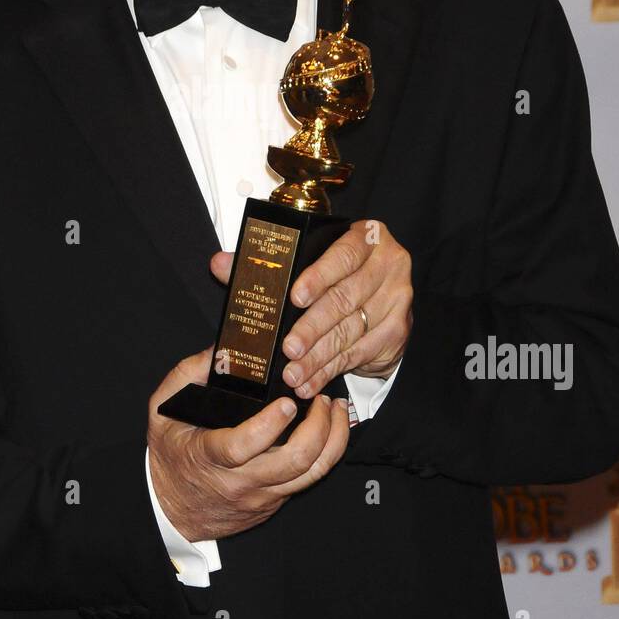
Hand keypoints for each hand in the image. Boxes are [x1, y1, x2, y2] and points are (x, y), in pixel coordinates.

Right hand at [147, 347, 349, 542]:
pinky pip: (308, 481)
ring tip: (335, 410)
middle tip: (321, 398)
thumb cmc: (170, 455)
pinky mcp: (273, 503)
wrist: (172, 510)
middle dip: (318, 427)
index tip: (288, 402)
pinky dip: (326, 455)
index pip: (242, 446)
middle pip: (292, 461)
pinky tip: (330, 431)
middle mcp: (238, 481)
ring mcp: (260, 495)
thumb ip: (189, 374)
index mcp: (207, 456)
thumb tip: (224, 347)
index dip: (269, 425)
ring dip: (332, 440)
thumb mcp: (162, 410)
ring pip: (311, 474)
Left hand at [210, 218, 412, 401]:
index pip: (344, 254)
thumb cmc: (338, 274)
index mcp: (367, 237)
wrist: (381, 298)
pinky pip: (359, 353)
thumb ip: (268, 263)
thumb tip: (221, 263)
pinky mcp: (398, 330)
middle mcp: (389, 264)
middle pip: (346, 299)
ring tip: (292, 372)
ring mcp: (397, 298)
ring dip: (318, 356)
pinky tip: (310, 381)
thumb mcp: (308, 261)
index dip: (319, 276)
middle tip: (288, 347)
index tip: (294, 297)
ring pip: (351, 331)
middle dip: (312, 327)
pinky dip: (330, 370)